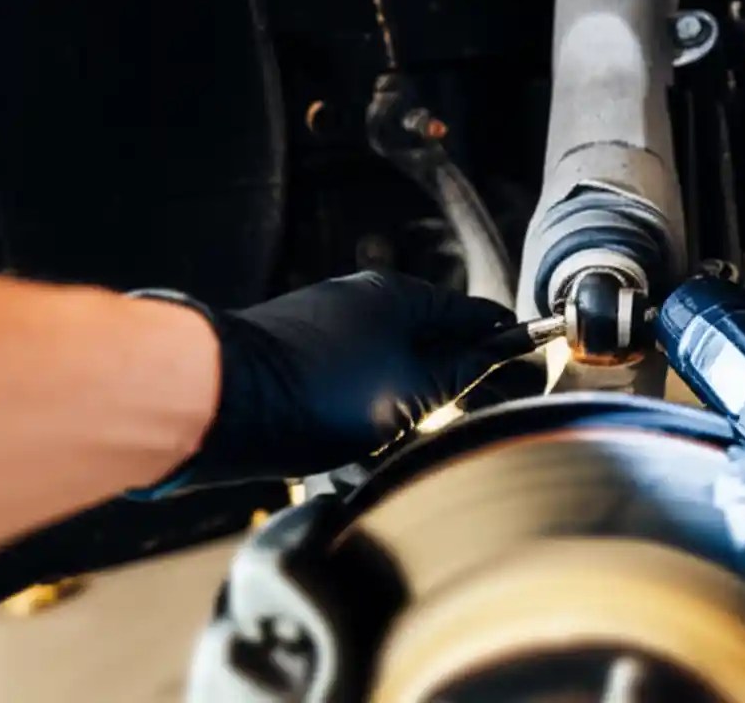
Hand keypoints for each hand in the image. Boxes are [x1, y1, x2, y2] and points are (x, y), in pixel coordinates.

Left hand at [143, 271, 511, 494]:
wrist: (219, 402)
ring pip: (388, 371)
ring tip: (397, 444)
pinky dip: (358, 416)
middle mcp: (362, 300)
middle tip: (461, 421)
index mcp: (400, 296)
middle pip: (429, 343)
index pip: (474, 314)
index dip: (503, 343)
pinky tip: (351, 449)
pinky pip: (347, 387)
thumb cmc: (320, 391)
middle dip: (447, 384)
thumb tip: (498, 351)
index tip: (526, 368)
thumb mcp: (413, 388)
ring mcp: (324, 326)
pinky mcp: (294, 356)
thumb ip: (462, 369)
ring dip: (400, 408)